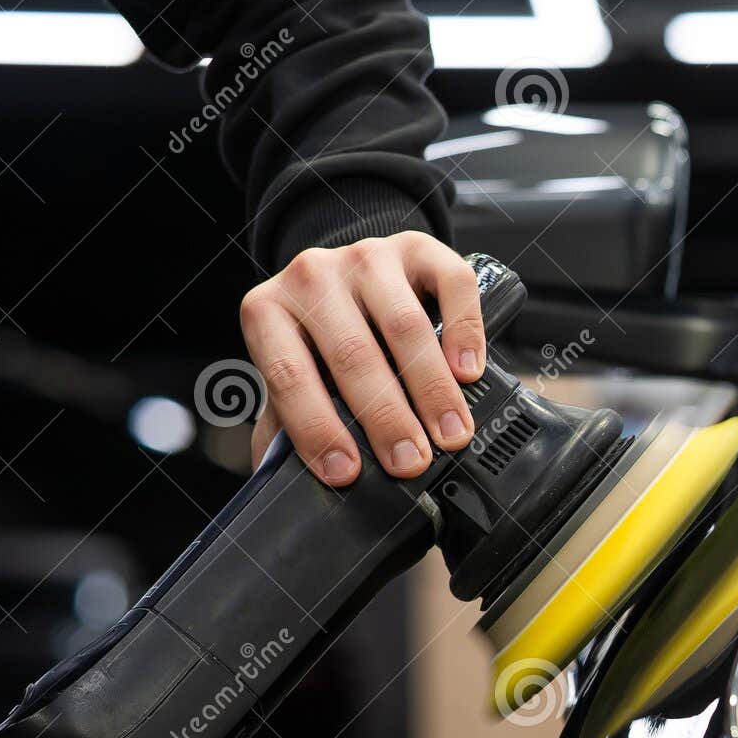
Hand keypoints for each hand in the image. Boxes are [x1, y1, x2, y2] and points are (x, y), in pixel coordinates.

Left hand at [240, 232, 486, 482]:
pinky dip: (465, 332)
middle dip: (386, 417)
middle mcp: (312, 277)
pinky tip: (469, 372)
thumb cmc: (319, 347)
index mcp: (268, 312)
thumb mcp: (295, 381)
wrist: (347, 281)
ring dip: (431, 388)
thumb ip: (291, 426)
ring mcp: (367, 257)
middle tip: (411, 462)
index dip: (317, 427)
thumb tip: (300, 489)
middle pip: (352, 352)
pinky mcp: (418, 249)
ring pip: (404, 324)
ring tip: (450, 433)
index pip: (289, 374)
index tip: (348, 473)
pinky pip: (451, 284)